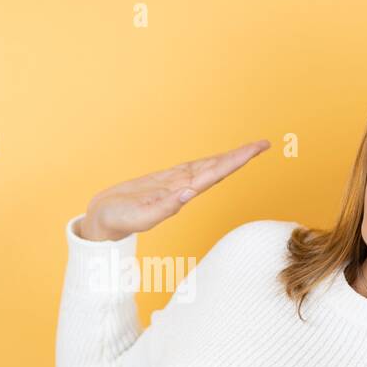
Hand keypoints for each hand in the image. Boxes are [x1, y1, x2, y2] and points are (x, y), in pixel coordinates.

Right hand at [77, 140, 271, 240]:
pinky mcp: (163, 182)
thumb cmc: (119, 220)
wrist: (103, 222)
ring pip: (206, 168)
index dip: (237, 160)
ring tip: (246, 149)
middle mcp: (183, 189)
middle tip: (263, 144)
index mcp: (182, 195)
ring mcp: (174, 185)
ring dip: (227, 158)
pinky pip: (190, 169)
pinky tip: (214, 160)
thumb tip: (191, 192)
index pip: (216, 173)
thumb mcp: (142, 215)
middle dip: (240, 156)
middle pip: (218, 169)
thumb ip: (166, 206)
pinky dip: (206, 162)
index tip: (256, 148)